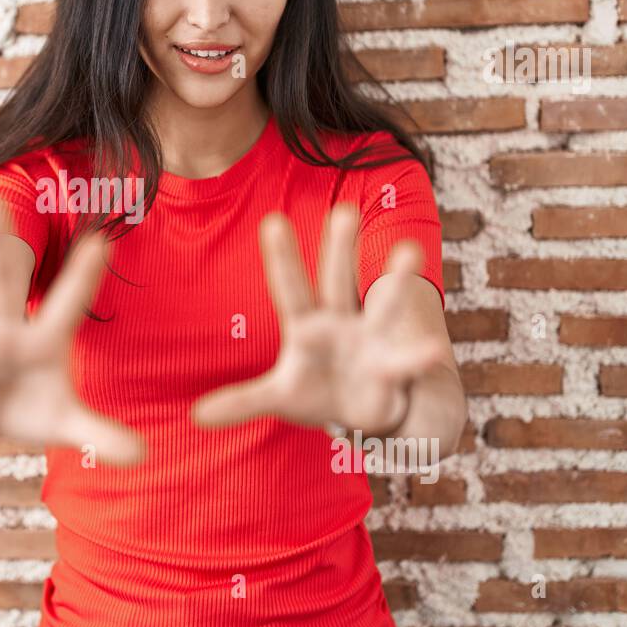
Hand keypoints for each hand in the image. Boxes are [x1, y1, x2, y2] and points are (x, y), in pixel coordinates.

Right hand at [0, 197, 145, 465]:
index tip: (103, 242)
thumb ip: (102, 434)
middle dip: (1, 245)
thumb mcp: (70, 424)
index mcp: (45, 338)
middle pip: (5, 282)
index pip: (70, 304)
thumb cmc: (34, 408)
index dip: (85, 276)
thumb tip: (142, 454)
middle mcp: (7, 329)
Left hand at [190, 203, 442, 437]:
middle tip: (345, 210)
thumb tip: (196, 416)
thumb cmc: (314, 392)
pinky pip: (404, 361)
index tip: (273, 220)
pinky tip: (430, 348)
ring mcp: (368, 340)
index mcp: (305, 326)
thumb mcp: (277, 397)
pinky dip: (416, 357)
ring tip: (410, 250)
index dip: (281, 259)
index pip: (289, 288)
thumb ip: (241, 402)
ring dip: (395, 280)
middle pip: (336, 281)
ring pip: (381, 307)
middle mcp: (338, 322)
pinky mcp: (390, 369)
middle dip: (340, 250)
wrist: (360, 411)